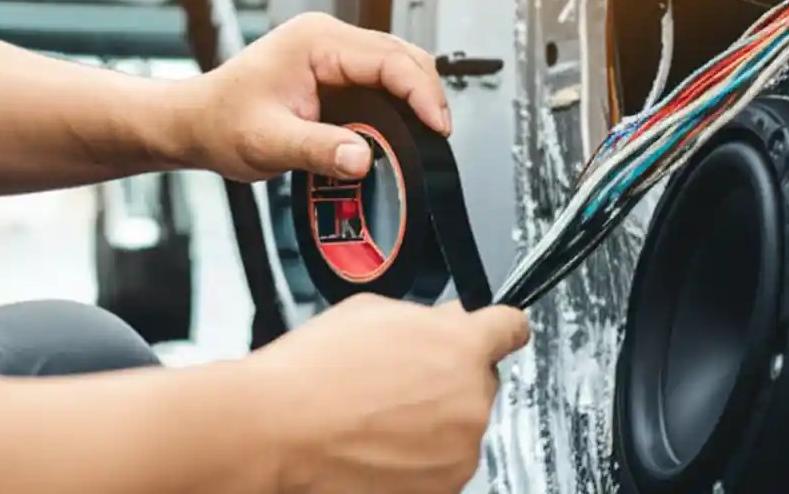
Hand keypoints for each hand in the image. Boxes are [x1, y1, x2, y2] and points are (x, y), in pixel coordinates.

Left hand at [189, 12, 448, 181]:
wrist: (195, 123)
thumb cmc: (220, 122)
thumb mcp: (269, 142)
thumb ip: (317, 150)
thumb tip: (362, 159)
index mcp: (316, 41)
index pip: (389, 58)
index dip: (421, 92)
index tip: (437, 126)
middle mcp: (327, 39)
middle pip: (402, 56)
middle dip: (427, 94)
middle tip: (438, 135)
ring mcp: (332, 52)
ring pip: (396, 66)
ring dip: (414, 98)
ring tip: (425, 135)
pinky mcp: (333, 71)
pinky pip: (380, 80)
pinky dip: (397, 103)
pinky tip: (400, 129)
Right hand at [247, 295, 530, 493]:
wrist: (277, 430)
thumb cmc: (313, 374)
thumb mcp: (369, 312)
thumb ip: (424, 317)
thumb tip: (445, 320)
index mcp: (461, 347)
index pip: (510, 329)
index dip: (497, 330)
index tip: (495, 335)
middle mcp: (471, 400)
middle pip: (478, 381)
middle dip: (447, 378)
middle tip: (397, 381)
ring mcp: (459, 451)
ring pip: (458, 427)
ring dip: (431, 422)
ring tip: (374, 415)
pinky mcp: (440, 489)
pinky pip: (440, 464)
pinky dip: (416, 458)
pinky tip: (375, 443)